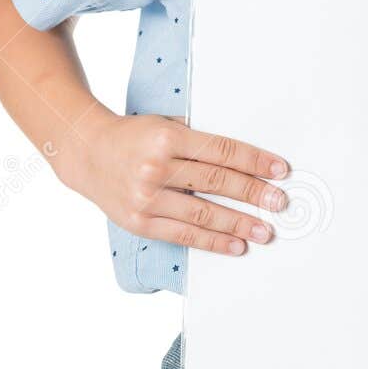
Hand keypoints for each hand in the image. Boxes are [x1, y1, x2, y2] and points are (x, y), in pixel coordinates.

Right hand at [63, 107, 288, 256]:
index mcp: (167, 137)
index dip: (255, 161)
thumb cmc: (134, 136)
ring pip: (204, 213)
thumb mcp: (165, 124)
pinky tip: (236, 245)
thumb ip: (198, 139)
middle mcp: (156, 168)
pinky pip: (184, 235)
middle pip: (217, 182)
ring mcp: (147, 198)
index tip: (280, 170)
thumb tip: (246, 158)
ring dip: (240, 224)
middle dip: (254, 194)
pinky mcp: (141, 222)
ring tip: (266, 231)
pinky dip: (213, 241)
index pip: (222, 151)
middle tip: (279, 203)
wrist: (86, 152)